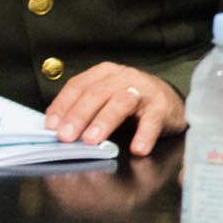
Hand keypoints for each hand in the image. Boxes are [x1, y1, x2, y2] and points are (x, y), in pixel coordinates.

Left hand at [45, 63, 183, 155]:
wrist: (171, 101)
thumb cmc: (132, 103)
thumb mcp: (106, 99)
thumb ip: (84, 109)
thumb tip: (55, 127)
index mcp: (104, 73)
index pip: (78, 86)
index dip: (62, 105)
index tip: (51, 125)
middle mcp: (122, 77)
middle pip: (96, 93)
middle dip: (78, 116)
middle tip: (66, 136)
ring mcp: (143, 90)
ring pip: (120, 103)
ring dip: (104, 122)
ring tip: (92, 140)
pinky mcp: (161, 107)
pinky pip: (152, 121)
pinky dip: (144, 135)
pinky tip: (137, 148)